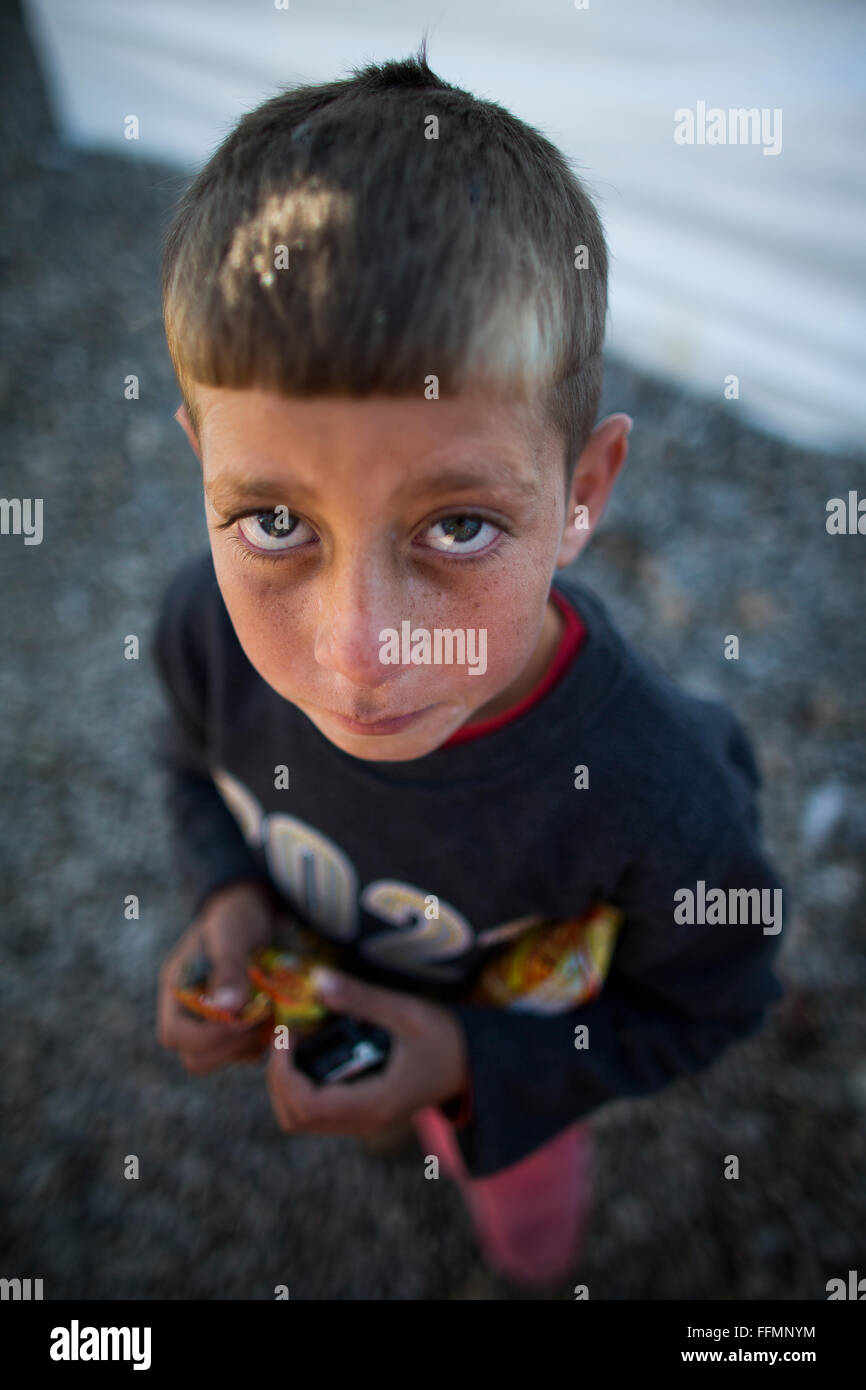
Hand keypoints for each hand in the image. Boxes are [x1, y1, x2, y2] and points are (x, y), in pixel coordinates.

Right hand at [157, 880, 275, 1073]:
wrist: (253, 911)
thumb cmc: (235, 917)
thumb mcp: (230, 935)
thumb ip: (228, 969)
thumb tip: (227, 1010)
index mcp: (177, 990)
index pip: (173, 1033)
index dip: (203, 1037)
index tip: (238, 1020)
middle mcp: (190, 1012)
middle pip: (195, 1057)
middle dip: (229, 1045)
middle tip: (259, 1018)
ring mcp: (212, 1022)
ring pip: (221, 1059)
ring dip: (248, 1045)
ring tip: (269, 1013)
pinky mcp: (236, 1027)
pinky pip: (245, 1053)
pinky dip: (261, 1042)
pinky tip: (275, 1016)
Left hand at [266, 968, 469, 1138]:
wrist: (476, 1064)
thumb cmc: (447, 1037)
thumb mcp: (406, 1012)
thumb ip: (361, 999)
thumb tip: (317, 980)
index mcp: (375, 1103)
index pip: (306, 1105)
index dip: (282, 1071)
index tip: (286, 1033)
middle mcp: (365, 1122)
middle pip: (295, 1118)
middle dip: (278, 1077)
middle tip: (285, 1036)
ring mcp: (364, 1122)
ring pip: (303, 1119)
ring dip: (287, 1083)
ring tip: (296, 1042)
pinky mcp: (364, 1113)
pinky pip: (319, 1111)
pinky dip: (303, 1086)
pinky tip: (313, 1052)